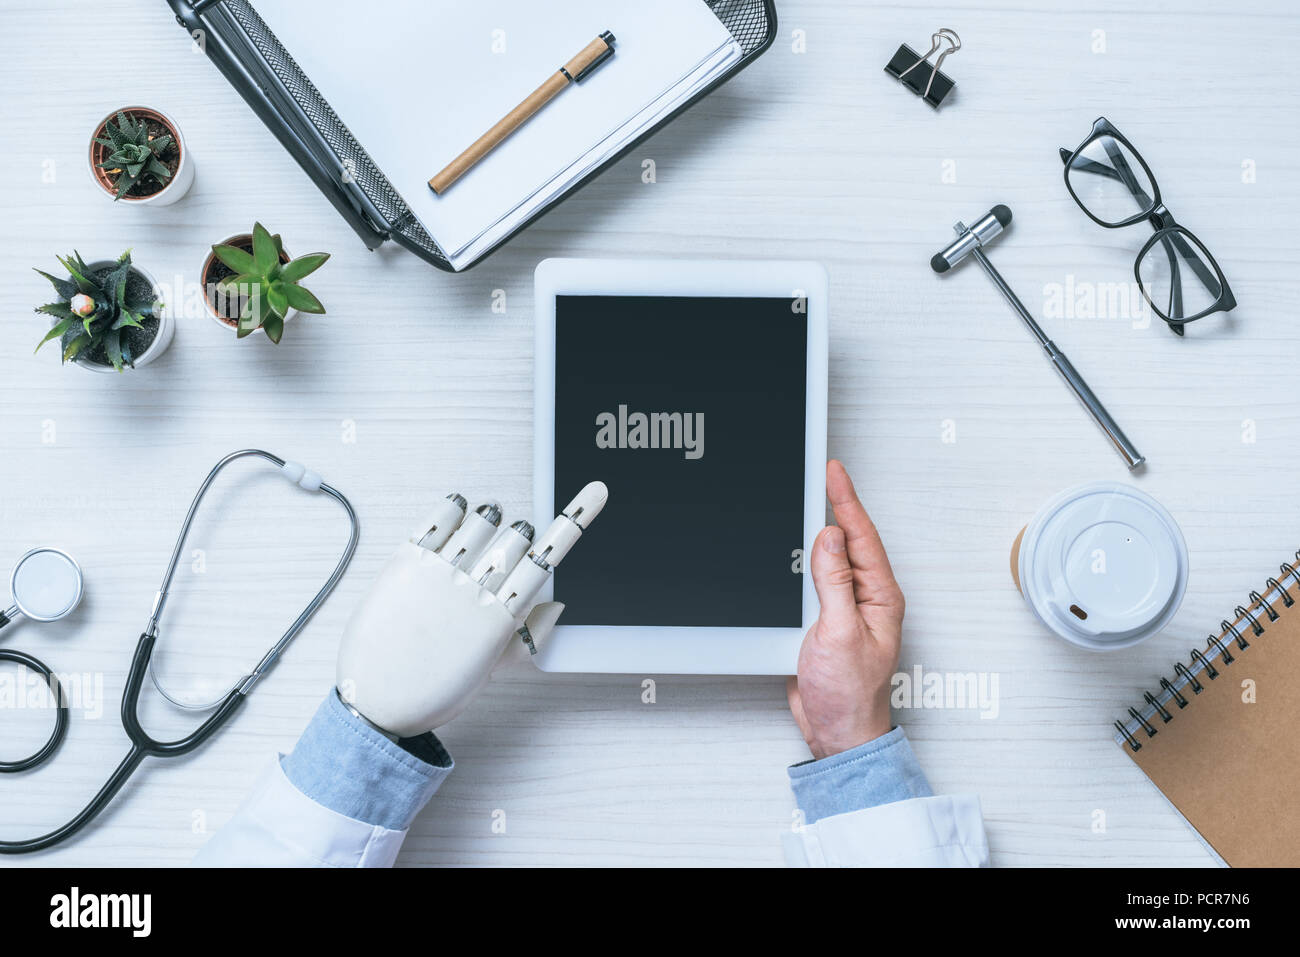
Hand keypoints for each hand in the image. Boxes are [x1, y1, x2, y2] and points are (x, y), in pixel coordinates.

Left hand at [336, 482, 606, 736]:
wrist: (372, 704)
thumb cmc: (433, 694)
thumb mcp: (489, 673)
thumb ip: (528, 638)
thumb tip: (557, 606)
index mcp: (501, 619)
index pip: (548, 559)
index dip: (574, 521)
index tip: (596, 492)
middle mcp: (475, 591)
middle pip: (517, 536)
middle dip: (518, 537)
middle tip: (502, 552)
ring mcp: (439, 574)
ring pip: (483, 521)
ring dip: (488, 522)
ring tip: (476, 538)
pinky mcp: (406, 563)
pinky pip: (440, 518)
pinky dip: (455, 509)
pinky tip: (456, 516)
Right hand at [787, 460, 904, 759]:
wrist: (837, 733)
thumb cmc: (850, 695)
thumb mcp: (840, 632)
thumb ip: (834, 583)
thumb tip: (829, 539)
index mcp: (881, 597)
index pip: (861, 538)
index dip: (846, 501)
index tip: (833, 473)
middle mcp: (867, 599)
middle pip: (847, 541)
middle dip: (834, 506)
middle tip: (820, 474)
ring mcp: (847, 609)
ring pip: (829, 560)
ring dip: (816, 533)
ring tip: (807, 500)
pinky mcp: (826, 621)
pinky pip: (815, 582)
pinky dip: (803, 562)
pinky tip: (794, 551)